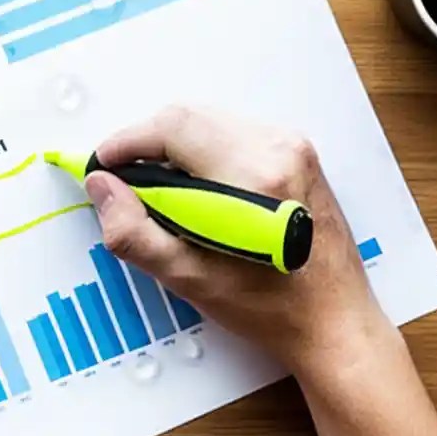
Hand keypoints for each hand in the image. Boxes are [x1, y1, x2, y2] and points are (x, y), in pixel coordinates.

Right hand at [85, 106, 396, 379]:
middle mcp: (277, 150)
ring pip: (209, 121)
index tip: (103, 167)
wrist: (334, 319)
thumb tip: (102, 187)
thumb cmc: (272, 308)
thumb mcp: (189, 278)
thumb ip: (133, 231)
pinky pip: (233, 133)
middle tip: (129, 186)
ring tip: (167, 197)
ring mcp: (292, 147)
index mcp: (252, 177)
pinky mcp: (298, 153)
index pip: (171, 127)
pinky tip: (202, 194)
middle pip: (188, 116)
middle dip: (148, 145)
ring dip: (175, 149)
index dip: (125, 143)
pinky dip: (204, 153)